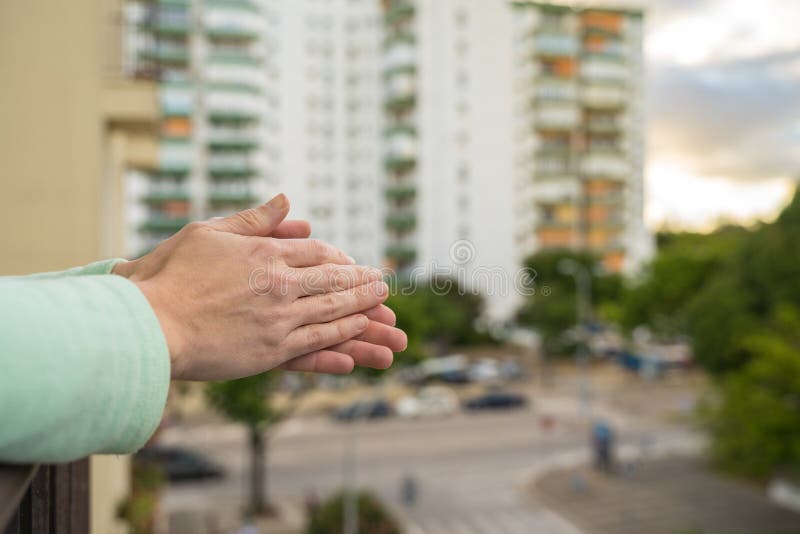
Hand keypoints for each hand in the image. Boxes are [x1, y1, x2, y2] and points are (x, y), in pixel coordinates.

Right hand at [115, 194, 403, 379]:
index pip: (316, 252)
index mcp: (265, 254)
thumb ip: (252, 220)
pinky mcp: (271, 349)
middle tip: (384, 282)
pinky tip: (358, 332)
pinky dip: (342, 336)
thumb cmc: (171, 275)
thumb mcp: (209, 233)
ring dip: (362, 307)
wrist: (151, 323)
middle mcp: (279, 284)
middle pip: (333, 280)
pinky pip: (317, 342)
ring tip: (383, 304)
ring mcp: (278, 318)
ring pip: (332, 311)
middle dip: (361, 282)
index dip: (339, 258)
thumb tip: (287, 200)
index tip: (355, 262)